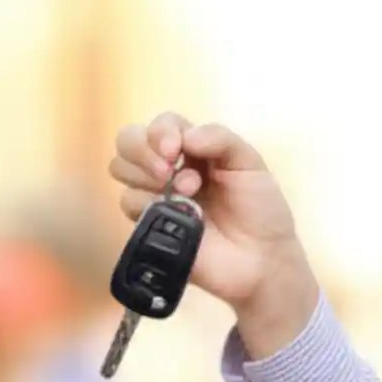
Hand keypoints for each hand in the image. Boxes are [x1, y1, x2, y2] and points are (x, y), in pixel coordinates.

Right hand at [108, 110, 319, 357]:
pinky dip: (150, 203)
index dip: (162, 131)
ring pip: (120, 168)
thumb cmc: (261, 209)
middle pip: (128, 140)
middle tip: (169, 169)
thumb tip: (185, 136)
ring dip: (146, 175)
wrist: (262, 257)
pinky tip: (180, 214)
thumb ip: (221, 140)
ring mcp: (156, 195)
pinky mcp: (148, 223)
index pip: (163, 124)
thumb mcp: (250, 164)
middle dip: (143, 149)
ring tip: (187, 192)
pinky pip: (128, 202)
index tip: (178, 150)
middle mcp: (170, 168)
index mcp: (195, 149)